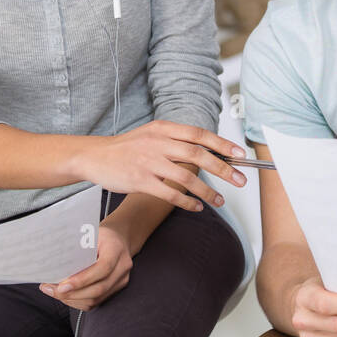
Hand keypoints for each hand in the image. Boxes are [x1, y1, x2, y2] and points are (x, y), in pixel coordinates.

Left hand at [41, 223, 131, 310]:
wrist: (118, 238)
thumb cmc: (99, 235)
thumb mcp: (88, 234)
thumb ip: (76, 248)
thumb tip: (54, 266)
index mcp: (116, 249)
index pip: (103, 267)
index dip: (82, 279)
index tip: (62, 286)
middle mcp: (122, 267)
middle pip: (99, 288)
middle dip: (72, 293)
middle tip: (52, 290)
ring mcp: (121, 280)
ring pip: (96, 299)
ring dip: (72, 299)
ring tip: (54, 292)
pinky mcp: (115, 289)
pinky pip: (95, 302)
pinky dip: (78, 301)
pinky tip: (65, 295)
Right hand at [77, 120, 248, 211]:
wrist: (95, 156)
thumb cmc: (127, 147)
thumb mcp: (152, 133)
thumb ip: (177, 139)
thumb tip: (207, 150)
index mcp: (164, 129)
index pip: (199, 134)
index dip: (222, 144)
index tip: (240, 155)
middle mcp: (158, 143)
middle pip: (198, 155)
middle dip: (223, 169)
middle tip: (241, 181)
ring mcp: (148, 162)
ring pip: (186, 177)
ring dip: (207, 191)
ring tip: (221, 200)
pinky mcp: (140, 181)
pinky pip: (169, 194)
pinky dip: (187, 202)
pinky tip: (197, 207)